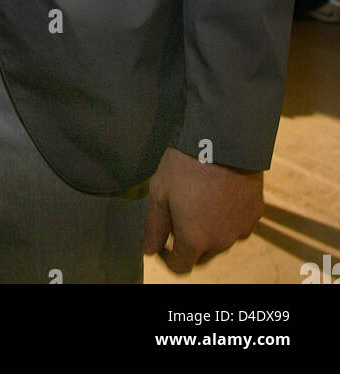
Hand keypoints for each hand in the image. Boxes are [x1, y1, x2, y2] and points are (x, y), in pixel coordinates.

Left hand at [144, 145, 262, 273]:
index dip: (167, 257)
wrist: (225, 138)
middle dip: (188, 242)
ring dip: (209, 230)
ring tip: (199, 200)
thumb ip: (154, 225)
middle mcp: (221, 241)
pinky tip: (219, 195)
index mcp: (195, 239)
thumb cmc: (187, 163)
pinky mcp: (256, 213)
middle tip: (178, 214)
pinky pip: (238, 224)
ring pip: (221, 240)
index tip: (162, 241)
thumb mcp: (160, 191)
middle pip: (201, 254)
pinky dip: (227, 218)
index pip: (180, 266)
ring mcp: (241, 228)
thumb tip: (149, 250)